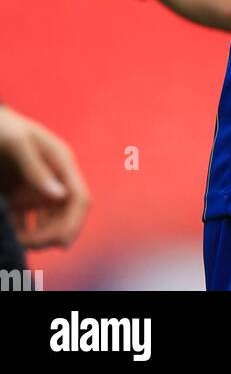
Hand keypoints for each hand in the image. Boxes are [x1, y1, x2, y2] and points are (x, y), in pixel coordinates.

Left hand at [0, 105, 89, 248]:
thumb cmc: (2, 128)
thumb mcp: (19, 144)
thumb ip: (37, 169)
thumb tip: (60, 195)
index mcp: (62, 163)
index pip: (80, 198)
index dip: (75, 222)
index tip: (61, 245)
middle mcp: (55, 178)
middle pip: (66, 215)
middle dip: (52, 234)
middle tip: (27, 243)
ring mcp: (38, 188)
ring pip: (49, 222)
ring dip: (39, 236)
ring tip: (18, 240)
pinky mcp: (20, 196)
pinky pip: (28, 221)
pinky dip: (23, 232)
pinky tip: (13, 233)